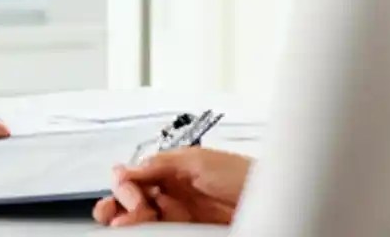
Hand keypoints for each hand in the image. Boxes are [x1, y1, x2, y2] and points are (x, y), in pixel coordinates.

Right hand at [92, 148, 252, 227]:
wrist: (270, 197)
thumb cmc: (243, 173)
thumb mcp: (197, 160)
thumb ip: (160, 163)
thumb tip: (128, 169)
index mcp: (171, 168)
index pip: (135, 175)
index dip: (126, 182)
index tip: (130, 189)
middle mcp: (172, 190)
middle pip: (132, 196)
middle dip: (119, 202)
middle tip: (122, 210)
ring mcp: (179, 212)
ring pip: (141, 216)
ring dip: (128, 218)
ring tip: (123, 223)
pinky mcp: (187, 229)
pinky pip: (159, 229)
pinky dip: (144, 229)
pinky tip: (140, 228)